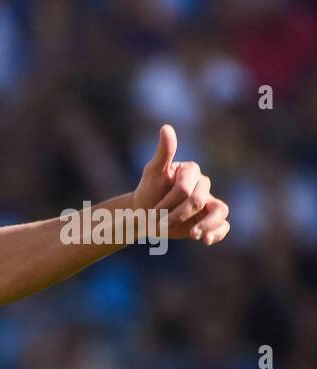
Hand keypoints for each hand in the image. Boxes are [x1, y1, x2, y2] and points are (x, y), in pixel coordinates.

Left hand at [132, 124, 230, 244]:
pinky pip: (223, 225)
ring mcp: (209, 202)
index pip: (186, 188)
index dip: (169, 201)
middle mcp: (204, 184)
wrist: (145, 214)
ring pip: (220, 211)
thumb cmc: (148, 191)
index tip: (153, 210)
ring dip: (206, 225)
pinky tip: (206, 241)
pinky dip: (218, 233)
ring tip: (193, 235)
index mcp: (191, 170)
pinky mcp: (209, 218)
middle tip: (158, 224)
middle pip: (199, 201)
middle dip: (178, 215)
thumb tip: (166, 127)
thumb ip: (162, 153)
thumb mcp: (151, 172)